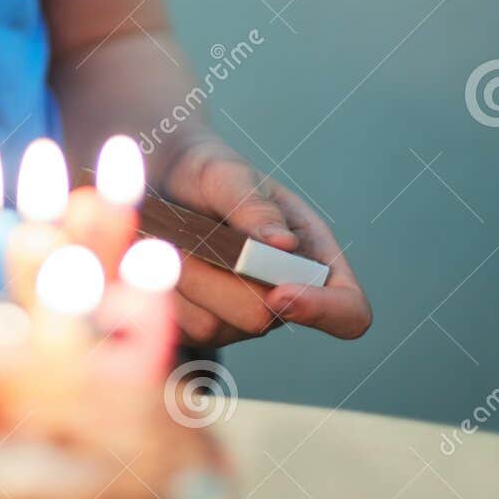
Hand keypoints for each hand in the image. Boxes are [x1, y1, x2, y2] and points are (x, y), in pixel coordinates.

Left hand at [159, 139, 371, 348]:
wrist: (155, 178)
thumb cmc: (204, 170)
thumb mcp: (228, 174)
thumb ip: (253, 206)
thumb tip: (284, 243)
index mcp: (313, 258)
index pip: (349, 312)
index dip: (324, 311)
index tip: (279, 291)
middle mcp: (282, 297)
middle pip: (264, 317)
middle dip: (218, 274)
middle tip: (184, 230)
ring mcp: (238, 320)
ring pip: (213, 325)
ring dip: (181, 276)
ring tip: (166, 236)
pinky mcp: (195, 328)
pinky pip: (175, 325)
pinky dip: (157, 286)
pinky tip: (150, 256)